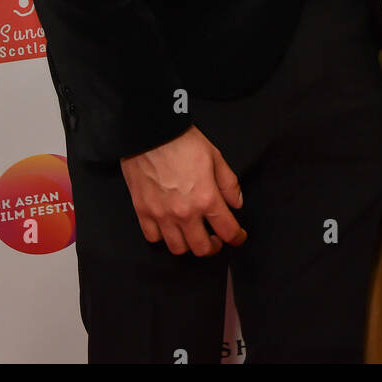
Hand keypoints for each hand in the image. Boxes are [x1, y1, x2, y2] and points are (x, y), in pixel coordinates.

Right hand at [120, 126, 246, 257]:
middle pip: (202, 248)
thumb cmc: (183, 141)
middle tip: (215, 240)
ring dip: (189, 245)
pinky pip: (153, 237)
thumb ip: (229, 183)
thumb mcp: (215, 156)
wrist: (151, 132)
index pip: (227, 230)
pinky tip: (169, 227)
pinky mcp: (143, 211)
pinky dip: (163, 237)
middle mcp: (185, 213)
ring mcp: (162, 215)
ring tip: (192, 235)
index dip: (237, 237)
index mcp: (206, 199)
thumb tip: (236, 204)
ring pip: (178, 248)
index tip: (238, 236)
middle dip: (213, 247)